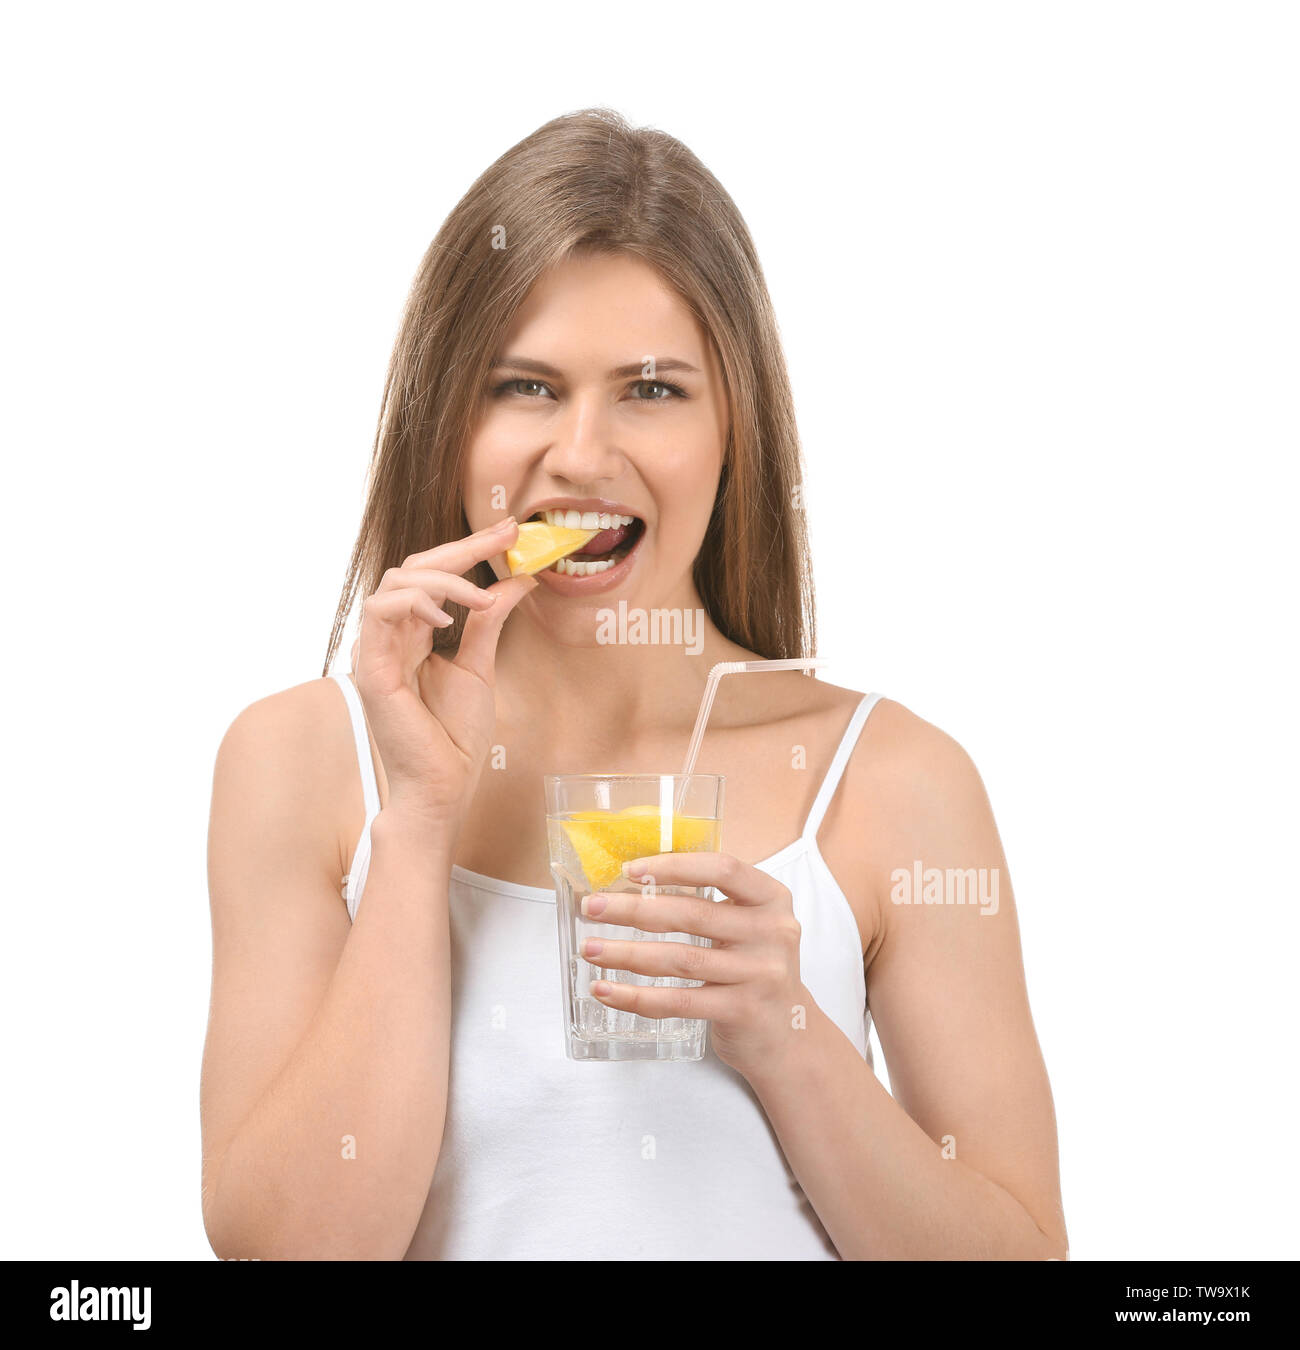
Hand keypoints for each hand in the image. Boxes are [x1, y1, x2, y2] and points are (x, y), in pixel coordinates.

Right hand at [351, 517, 536, 833]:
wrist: (444, 786)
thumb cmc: (455, 737)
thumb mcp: (481, 666)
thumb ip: (491, 621)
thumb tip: (519, 580)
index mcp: (414, 634)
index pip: (434, 575)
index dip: (469, 549)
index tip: (511, 531)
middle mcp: (391, 636)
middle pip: (413, 566)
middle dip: (461, 547)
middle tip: (506, 536)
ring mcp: (377, 650)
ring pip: (395, 581)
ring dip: (442, 578)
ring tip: (480, 598)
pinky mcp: (371, 668)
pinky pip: (380, 612)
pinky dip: (414, 602)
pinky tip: (446, 616)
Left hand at [580, 852, 809, 1077]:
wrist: (788, 1035)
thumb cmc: (753, 969)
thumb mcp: (748, 925)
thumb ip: (710, 902)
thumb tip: (636, 882)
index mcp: (771, 898)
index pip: (722, 869)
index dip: (674, 866)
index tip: (629, 869)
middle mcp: (772, 932)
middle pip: (692, 913)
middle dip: (633, 909)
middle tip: (592, 908)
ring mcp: (760, 974)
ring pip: (679, 959)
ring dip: (626, 953)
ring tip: (591, 950)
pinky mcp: (742, 1011)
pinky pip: (678, 1002)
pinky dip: (637, 997)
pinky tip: (607, 990)